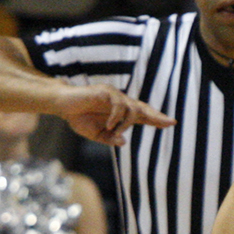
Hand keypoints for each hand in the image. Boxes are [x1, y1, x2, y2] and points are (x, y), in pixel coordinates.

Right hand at [59, 84, 174, 145]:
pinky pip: (118, 104)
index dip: (156, 119)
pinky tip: (110, 124)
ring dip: (125, 123)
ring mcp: (113, 95)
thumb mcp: (95, 135)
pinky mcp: (105, 91)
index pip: (142, 115)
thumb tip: (123, 141)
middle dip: (156, 116)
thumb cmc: (79, 117)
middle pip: (143, 108)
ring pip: (131, 108)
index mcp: (120, 113)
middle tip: (169, 122)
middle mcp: (120, 102)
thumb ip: (109, 139)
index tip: (170, 123)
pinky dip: (116, 116)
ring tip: (113, 131)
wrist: (63, 105)